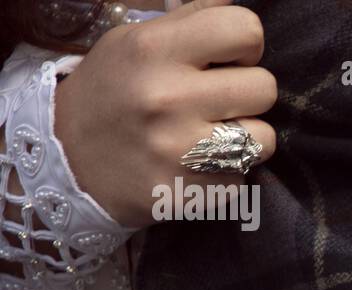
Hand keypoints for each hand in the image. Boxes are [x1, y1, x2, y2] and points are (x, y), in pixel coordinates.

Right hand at [54, 0, 276, 227]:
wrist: (69, 163)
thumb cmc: (113, 93)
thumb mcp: (134, 41)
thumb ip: (191, 20)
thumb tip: (238, 10)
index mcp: (154, 50)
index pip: (245, 30)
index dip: (246, 45)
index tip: (229, 59)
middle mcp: (167, 98)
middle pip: (265, 87)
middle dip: (248, 93)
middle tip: (218, 101)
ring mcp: (180, 150)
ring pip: (265, 137)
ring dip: (246, 137)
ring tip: (211, 135)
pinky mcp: (190, 192)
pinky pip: (245, 176)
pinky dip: (228, 172)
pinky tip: (196, 165)